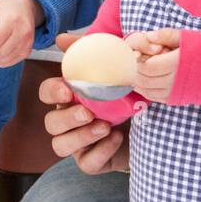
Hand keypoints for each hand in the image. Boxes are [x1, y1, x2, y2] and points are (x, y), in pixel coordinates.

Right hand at [39, 32, 127, 172]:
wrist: (154, 118)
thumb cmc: (127, 91)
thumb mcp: (112, 68)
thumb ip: (88, 51)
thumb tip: (61, 38)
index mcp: (70, 96)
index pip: (46, 93)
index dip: (51, 92)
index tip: (68, 90)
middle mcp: (70, 120)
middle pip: (51, 123)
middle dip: (66, 118)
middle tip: (88, 112)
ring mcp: (80, 142)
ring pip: (60, 146)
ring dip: (80, 137)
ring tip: (104, 126)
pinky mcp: (94, 161)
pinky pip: (86, 163)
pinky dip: (100, 151)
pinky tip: (116, 137)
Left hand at [125, 28, 181, 102]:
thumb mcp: (187, 37)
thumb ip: (166, 35)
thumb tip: (148, 36)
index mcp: (176, 63)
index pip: (147, 66)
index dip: (137, 61)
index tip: (136, 53)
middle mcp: (174, 80)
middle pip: (144, 79)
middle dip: (135, 70)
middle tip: (134, 61)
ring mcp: (174, 92)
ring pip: (146, 90)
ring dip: (137, 81)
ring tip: (137, 69)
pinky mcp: (175, 99)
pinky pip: (153, 97)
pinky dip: (144, 90)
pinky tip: (143, 81)